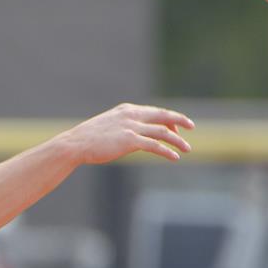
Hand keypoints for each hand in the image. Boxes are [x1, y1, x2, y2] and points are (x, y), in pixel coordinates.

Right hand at [60, 103, 193, 164]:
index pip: (154, 111)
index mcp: (127, 110)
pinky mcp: (130, 141)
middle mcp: (131, 115)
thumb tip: (132, 137)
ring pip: (162, 131)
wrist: (75, 144)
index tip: (177, 126)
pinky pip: (154, 145)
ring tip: (187, 148)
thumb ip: (122, 127)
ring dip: (177, 140)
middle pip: (163, 115)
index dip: (168, 118)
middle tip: (191, 127)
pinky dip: (167, 151)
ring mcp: (131, 127)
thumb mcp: (108, 127)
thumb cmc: (88, 139)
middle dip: (179, 121)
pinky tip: (174, 157)